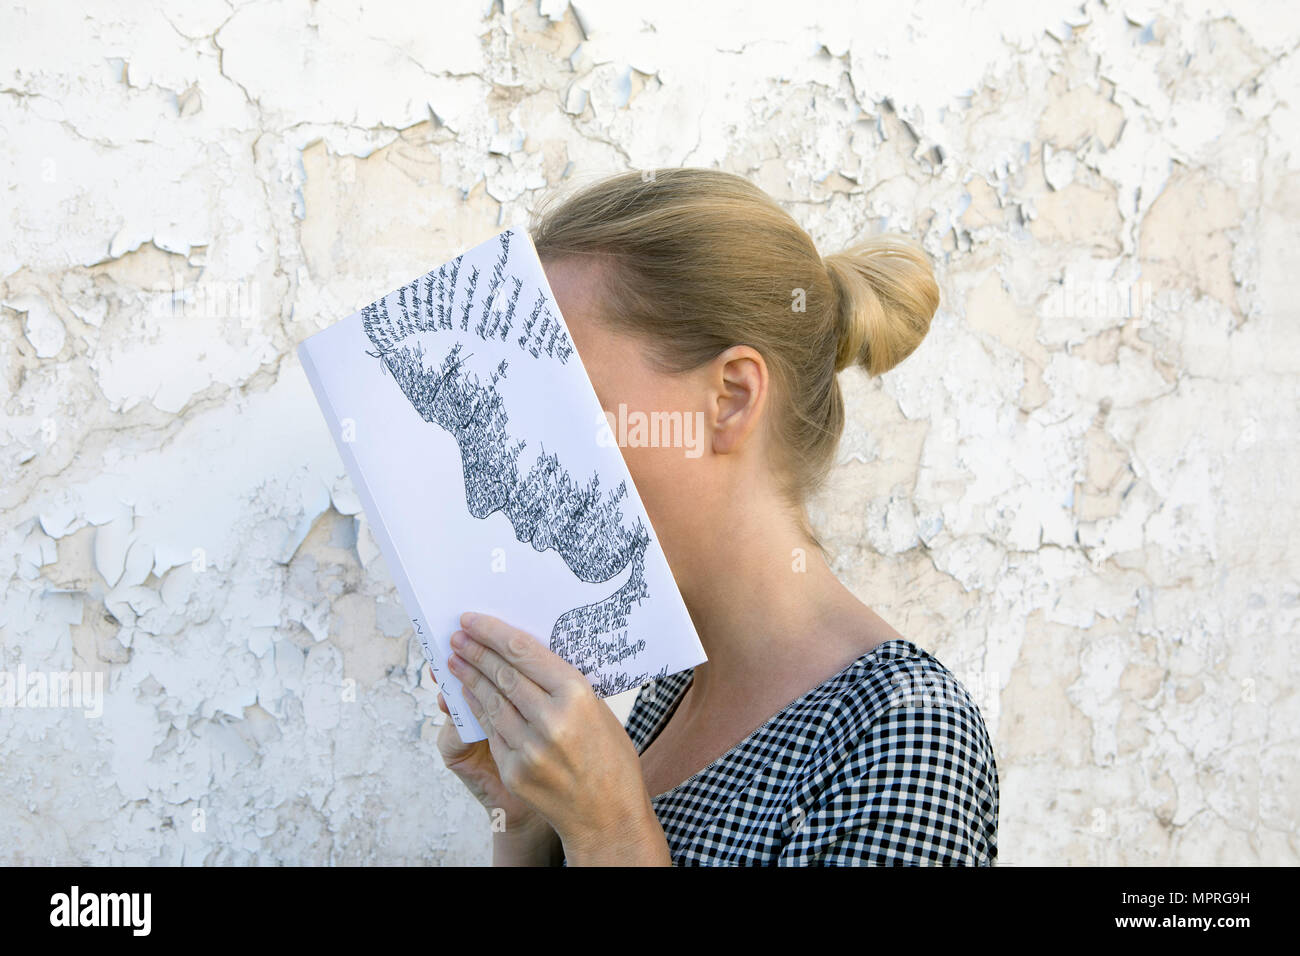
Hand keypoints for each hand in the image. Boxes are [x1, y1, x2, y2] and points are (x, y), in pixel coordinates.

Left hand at [446, 611, 671, 864]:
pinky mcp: (514, 771)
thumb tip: (527, 657)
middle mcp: (551, 719)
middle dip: (475, 651)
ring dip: (469, 678)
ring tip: (455, 661)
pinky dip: (477, 709)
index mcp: (577, 695)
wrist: (608, 817)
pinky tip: (467, 695)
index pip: (524, 652)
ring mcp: (529, 748)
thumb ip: (564, 687)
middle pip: (502, 674)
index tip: (472, 620)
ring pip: (490, 701)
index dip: (492, 633)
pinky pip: (491, 730)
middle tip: (457, 636)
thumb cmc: (610, 759)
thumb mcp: (598, 711)